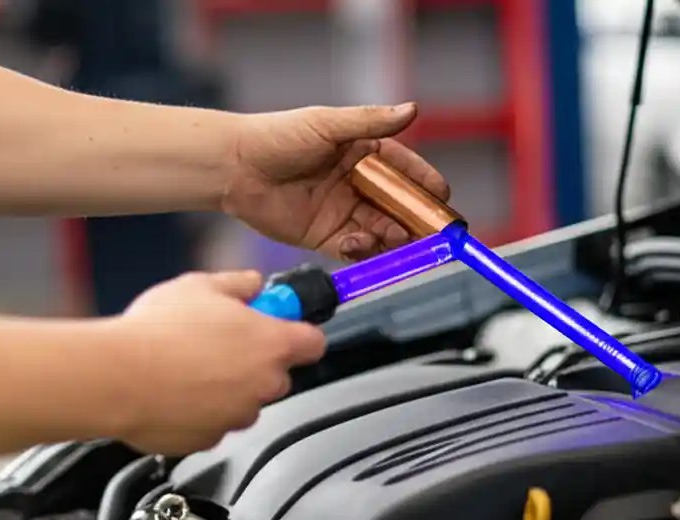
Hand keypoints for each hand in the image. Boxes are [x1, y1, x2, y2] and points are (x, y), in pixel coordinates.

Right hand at [109, 271, 325, 454]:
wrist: (117, 378)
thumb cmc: (159, 330)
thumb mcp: (201, 285)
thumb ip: (238, 283)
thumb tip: (253, 283)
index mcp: (272, 345)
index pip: (313, 342)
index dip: (298, 333)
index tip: (280, 326)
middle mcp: (263, 385)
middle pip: (276, 375)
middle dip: (254, 362)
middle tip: (219, 343)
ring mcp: (237, 417)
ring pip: (243, 402)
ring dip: (226, 389)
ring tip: (187, 368)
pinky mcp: (209, 440)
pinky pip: (212, 424)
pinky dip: (198, 412)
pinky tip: (172, 392)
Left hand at [225, 103, 450, 260]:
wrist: (235, 167)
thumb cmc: (278, 136)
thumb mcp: (327, 124)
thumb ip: (370, 122)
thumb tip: (412, 110)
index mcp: (364, 154)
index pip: (405, 171)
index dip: (425, 184)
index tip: (443, 196)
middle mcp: (359, 185)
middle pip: (399, 206)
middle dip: (417, 219)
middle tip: (434, 232)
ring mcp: (345, 212)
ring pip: (382, 230)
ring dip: (394, 237)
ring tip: (398, 239)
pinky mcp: (327, 237)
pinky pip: (355, 249)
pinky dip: (364, 249)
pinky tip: (360, 242)